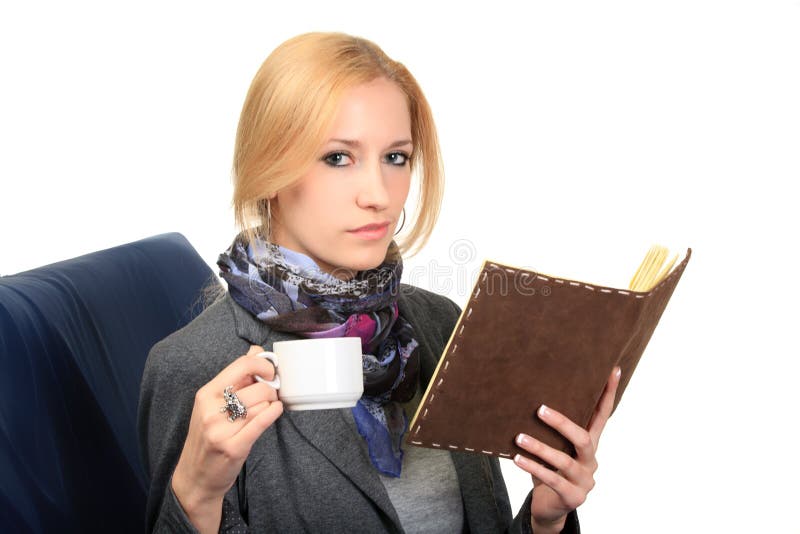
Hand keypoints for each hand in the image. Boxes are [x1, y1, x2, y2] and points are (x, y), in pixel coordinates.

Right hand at [171, 345, 283, 532]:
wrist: (195, 477)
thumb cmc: (208, 436)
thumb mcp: (212, 404)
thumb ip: (235, 377)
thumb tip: (256, 350)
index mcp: (206, 394)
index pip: (242, 364)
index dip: (264, 365)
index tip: (270, 372)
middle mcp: (211, 409)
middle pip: (257, 386)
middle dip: (271, 389)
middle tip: (270, 395)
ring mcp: (221, 429)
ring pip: (262, 403)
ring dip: (271, 404)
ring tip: (266, 408)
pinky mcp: (233, 447)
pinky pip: (262, 421)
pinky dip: (273, 413)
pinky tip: (274, 411)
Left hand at [512, 366, 621, 532]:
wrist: (549, 507)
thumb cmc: (549, 469)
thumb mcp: (553, 447)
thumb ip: (550, 429)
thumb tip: (530, 395)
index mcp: (589, 444)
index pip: (603, 416)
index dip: (609, 393)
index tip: (613, 369)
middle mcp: (591, 461)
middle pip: (583, 438)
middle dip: (562, 423)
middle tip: (539, 409)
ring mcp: (584, 480)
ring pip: (564, 461)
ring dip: (539, 448)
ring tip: (519, 437)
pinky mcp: (573, 497)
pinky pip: (552, 480)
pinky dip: (533, 468)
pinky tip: (518, 459)